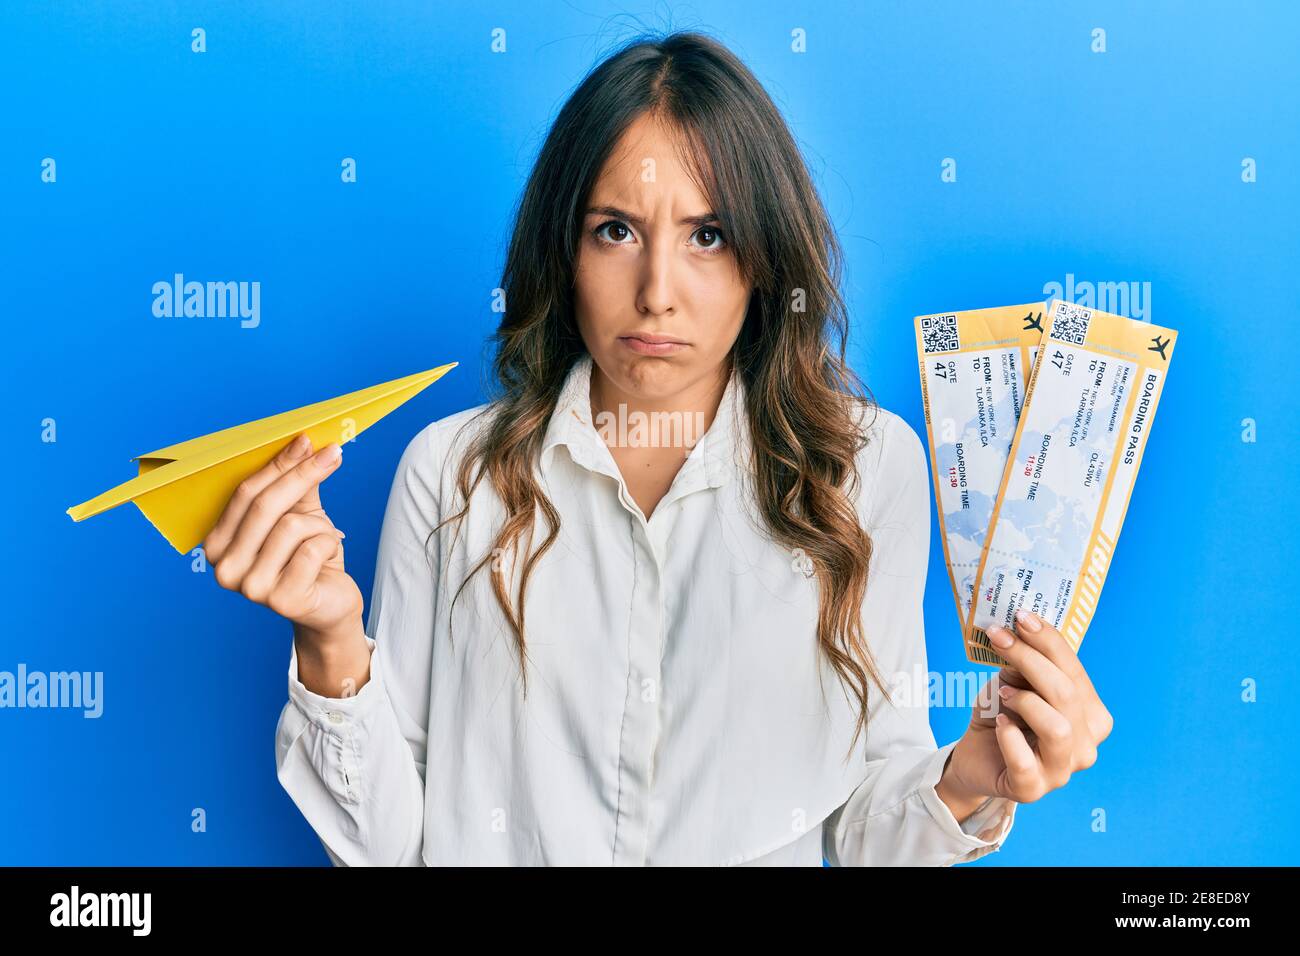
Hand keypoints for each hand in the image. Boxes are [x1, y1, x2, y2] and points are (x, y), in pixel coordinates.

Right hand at [204, 432, 362, 641]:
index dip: (277, 464)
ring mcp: (250, 588)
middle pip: (265, 506)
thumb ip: (295, 484)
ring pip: (291, 526)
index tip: (305, 439)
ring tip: (325, 539)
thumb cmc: (308, 558)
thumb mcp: (300, 515)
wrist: (329, 605)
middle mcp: (224, 568)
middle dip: (302, 474)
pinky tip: (328, 559)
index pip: (245, 493)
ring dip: (320, 526)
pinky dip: (329, 544)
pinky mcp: (281, 601)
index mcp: (217, 544)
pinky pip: (312, 549)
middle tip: (333, 454)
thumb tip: (302, 442)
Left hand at [940, 610, 1113, 808]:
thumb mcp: (1014, 682)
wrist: (976, 756)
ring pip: (1058, 728)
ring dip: (1027, 702)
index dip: (1048, 641)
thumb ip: (1026, 662)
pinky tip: (999, 726)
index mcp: (1091, 714)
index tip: (1020, 616)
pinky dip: (1009, 738)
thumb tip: (1022, 624)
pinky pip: (1025, 762)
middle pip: (1065, 693)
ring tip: (1003, 694)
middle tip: (998, 636)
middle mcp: (1085, 744)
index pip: (1075, 671)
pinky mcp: (1033, 789)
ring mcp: (1062, 771)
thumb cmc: (1003, 715)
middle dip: (1029, 658)